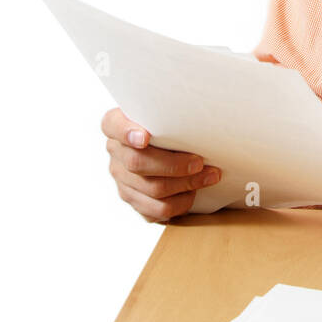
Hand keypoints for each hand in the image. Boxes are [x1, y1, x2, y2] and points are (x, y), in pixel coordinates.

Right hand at [101, 107, 221, 222]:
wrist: (174, 142)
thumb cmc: (172, 122)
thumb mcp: (167, 111)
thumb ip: (170, 112)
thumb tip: (196, 115)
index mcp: (116, 124)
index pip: (113, 125)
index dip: (127, 133)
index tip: (145, 137)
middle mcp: (116, 151)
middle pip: (137, 164)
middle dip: (174, 165)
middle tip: (200, 163)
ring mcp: (122, 178)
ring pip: (151, 189)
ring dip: (185, 185)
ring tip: (208, 177)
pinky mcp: (134, 199)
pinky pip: (155, 210)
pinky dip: (179, 204)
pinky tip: (194, 193)